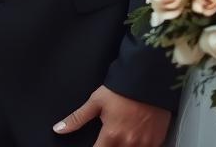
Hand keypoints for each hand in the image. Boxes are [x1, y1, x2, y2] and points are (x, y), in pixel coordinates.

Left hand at [54, 85, 171, 145]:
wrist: (150, 76)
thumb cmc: (121, 88)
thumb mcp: (97, 101)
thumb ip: (78, 118)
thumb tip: (58, 129)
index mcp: (112, 136)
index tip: (94, 146)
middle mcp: (128, 143)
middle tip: (109, 139)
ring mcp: (144, 144)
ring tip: (121, 137)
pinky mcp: (157, 141)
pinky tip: (135, 139)